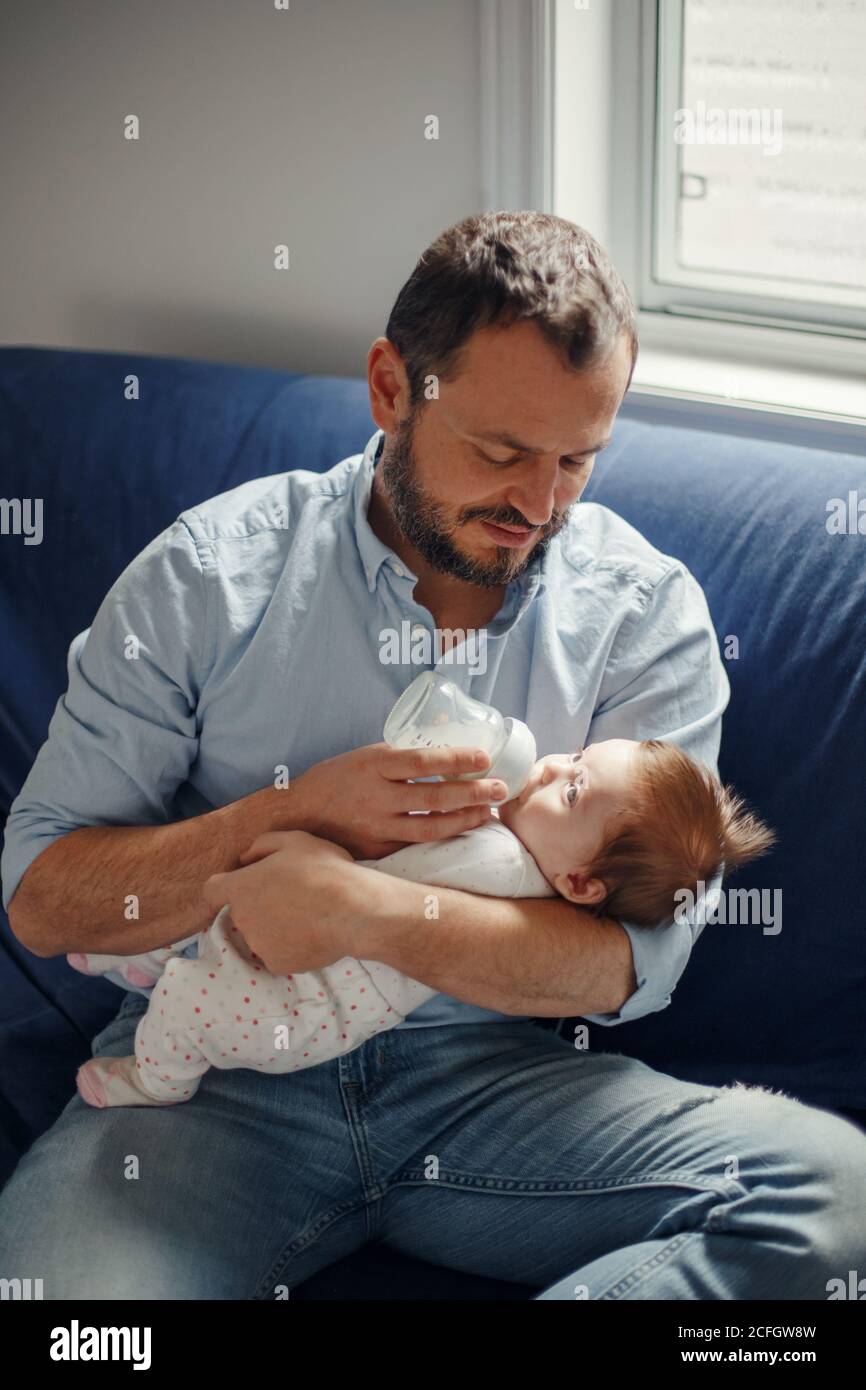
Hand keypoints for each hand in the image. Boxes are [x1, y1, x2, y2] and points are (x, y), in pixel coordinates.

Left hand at [202, 830, 364, 973]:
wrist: (355, 911)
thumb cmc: (324, 870)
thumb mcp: (294, 840)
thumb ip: (261, 846)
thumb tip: (244, 859)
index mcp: (239, 887)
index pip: (213, 889)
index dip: (229, 885)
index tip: (250, 884)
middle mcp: (242, 919)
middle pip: (241, 912)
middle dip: (258, 904)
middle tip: (291, 896)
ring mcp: (259, 945)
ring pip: (259, 934)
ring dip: (274, 926)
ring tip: (307, 915)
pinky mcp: (278, 965)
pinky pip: (278, 953)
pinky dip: (290, 946)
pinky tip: (312, 934)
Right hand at [289, 741, 507, 858]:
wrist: (298, 814)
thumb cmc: (337, 779)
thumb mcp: (365, 757)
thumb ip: (399, 758)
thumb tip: (444, 751)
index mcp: (373, 765)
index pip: (422, 761)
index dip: (456, 759)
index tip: (484, 756)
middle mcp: (376, 796)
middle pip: (434, 797)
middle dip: (473, 792)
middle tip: (500, 788)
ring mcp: (377, 826)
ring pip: (430, 826)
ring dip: (464, 819)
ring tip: (487, 812)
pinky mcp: (377, 849)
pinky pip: (416, 844)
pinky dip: (443, 837)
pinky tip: (462, 831)